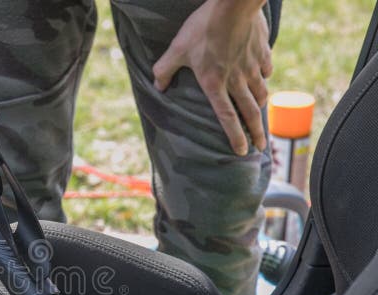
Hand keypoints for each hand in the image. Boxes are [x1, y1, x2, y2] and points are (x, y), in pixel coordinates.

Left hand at [152, 0, 271, 155]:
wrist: (233, 5)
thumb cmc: (202, 28)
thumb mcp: (177, 49)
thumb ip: (165, 69)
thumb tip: (157, 86)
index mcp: (215, 84)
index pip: (226, 117)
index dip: (234, 136)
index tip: (241, 151)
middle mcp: (236, 80)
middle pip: (249, 112)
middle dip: (256, 132)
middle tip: (261, 147)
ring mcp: (251, 67)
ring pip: (261, 93)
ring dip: (261, 108)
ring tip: (261, 118)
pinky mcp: (262, 52)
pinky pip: (266, 70)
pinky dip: (265, 78)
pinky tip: (264, 79)